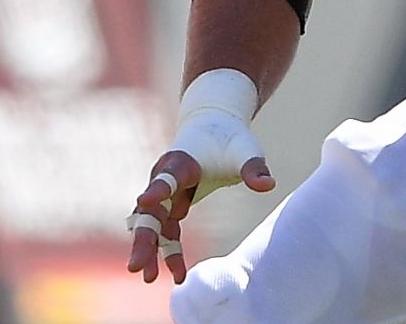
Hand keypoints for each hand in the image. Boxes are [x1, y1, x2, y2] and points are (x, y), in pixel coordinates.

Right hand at [127, 69, 275, 283]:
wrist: (213, 127)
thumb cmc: (230, 138)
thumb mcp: (246, 150)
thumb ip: (254, 167)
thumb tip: (268, 185)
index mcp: (181, 162)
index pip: (167, 177)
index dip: (158, 189)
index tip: (146, 201)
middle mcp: (164, 178)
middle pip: (149, 210)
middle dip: (143, 239)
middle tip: (136, 267)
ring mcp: (164, 193)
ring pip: (152, 225)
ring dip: (151, 250)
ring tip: (151, 278)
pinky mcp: (171, 204)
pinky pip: (166, 231)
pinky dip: (169, 250)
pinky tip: (177, 274)